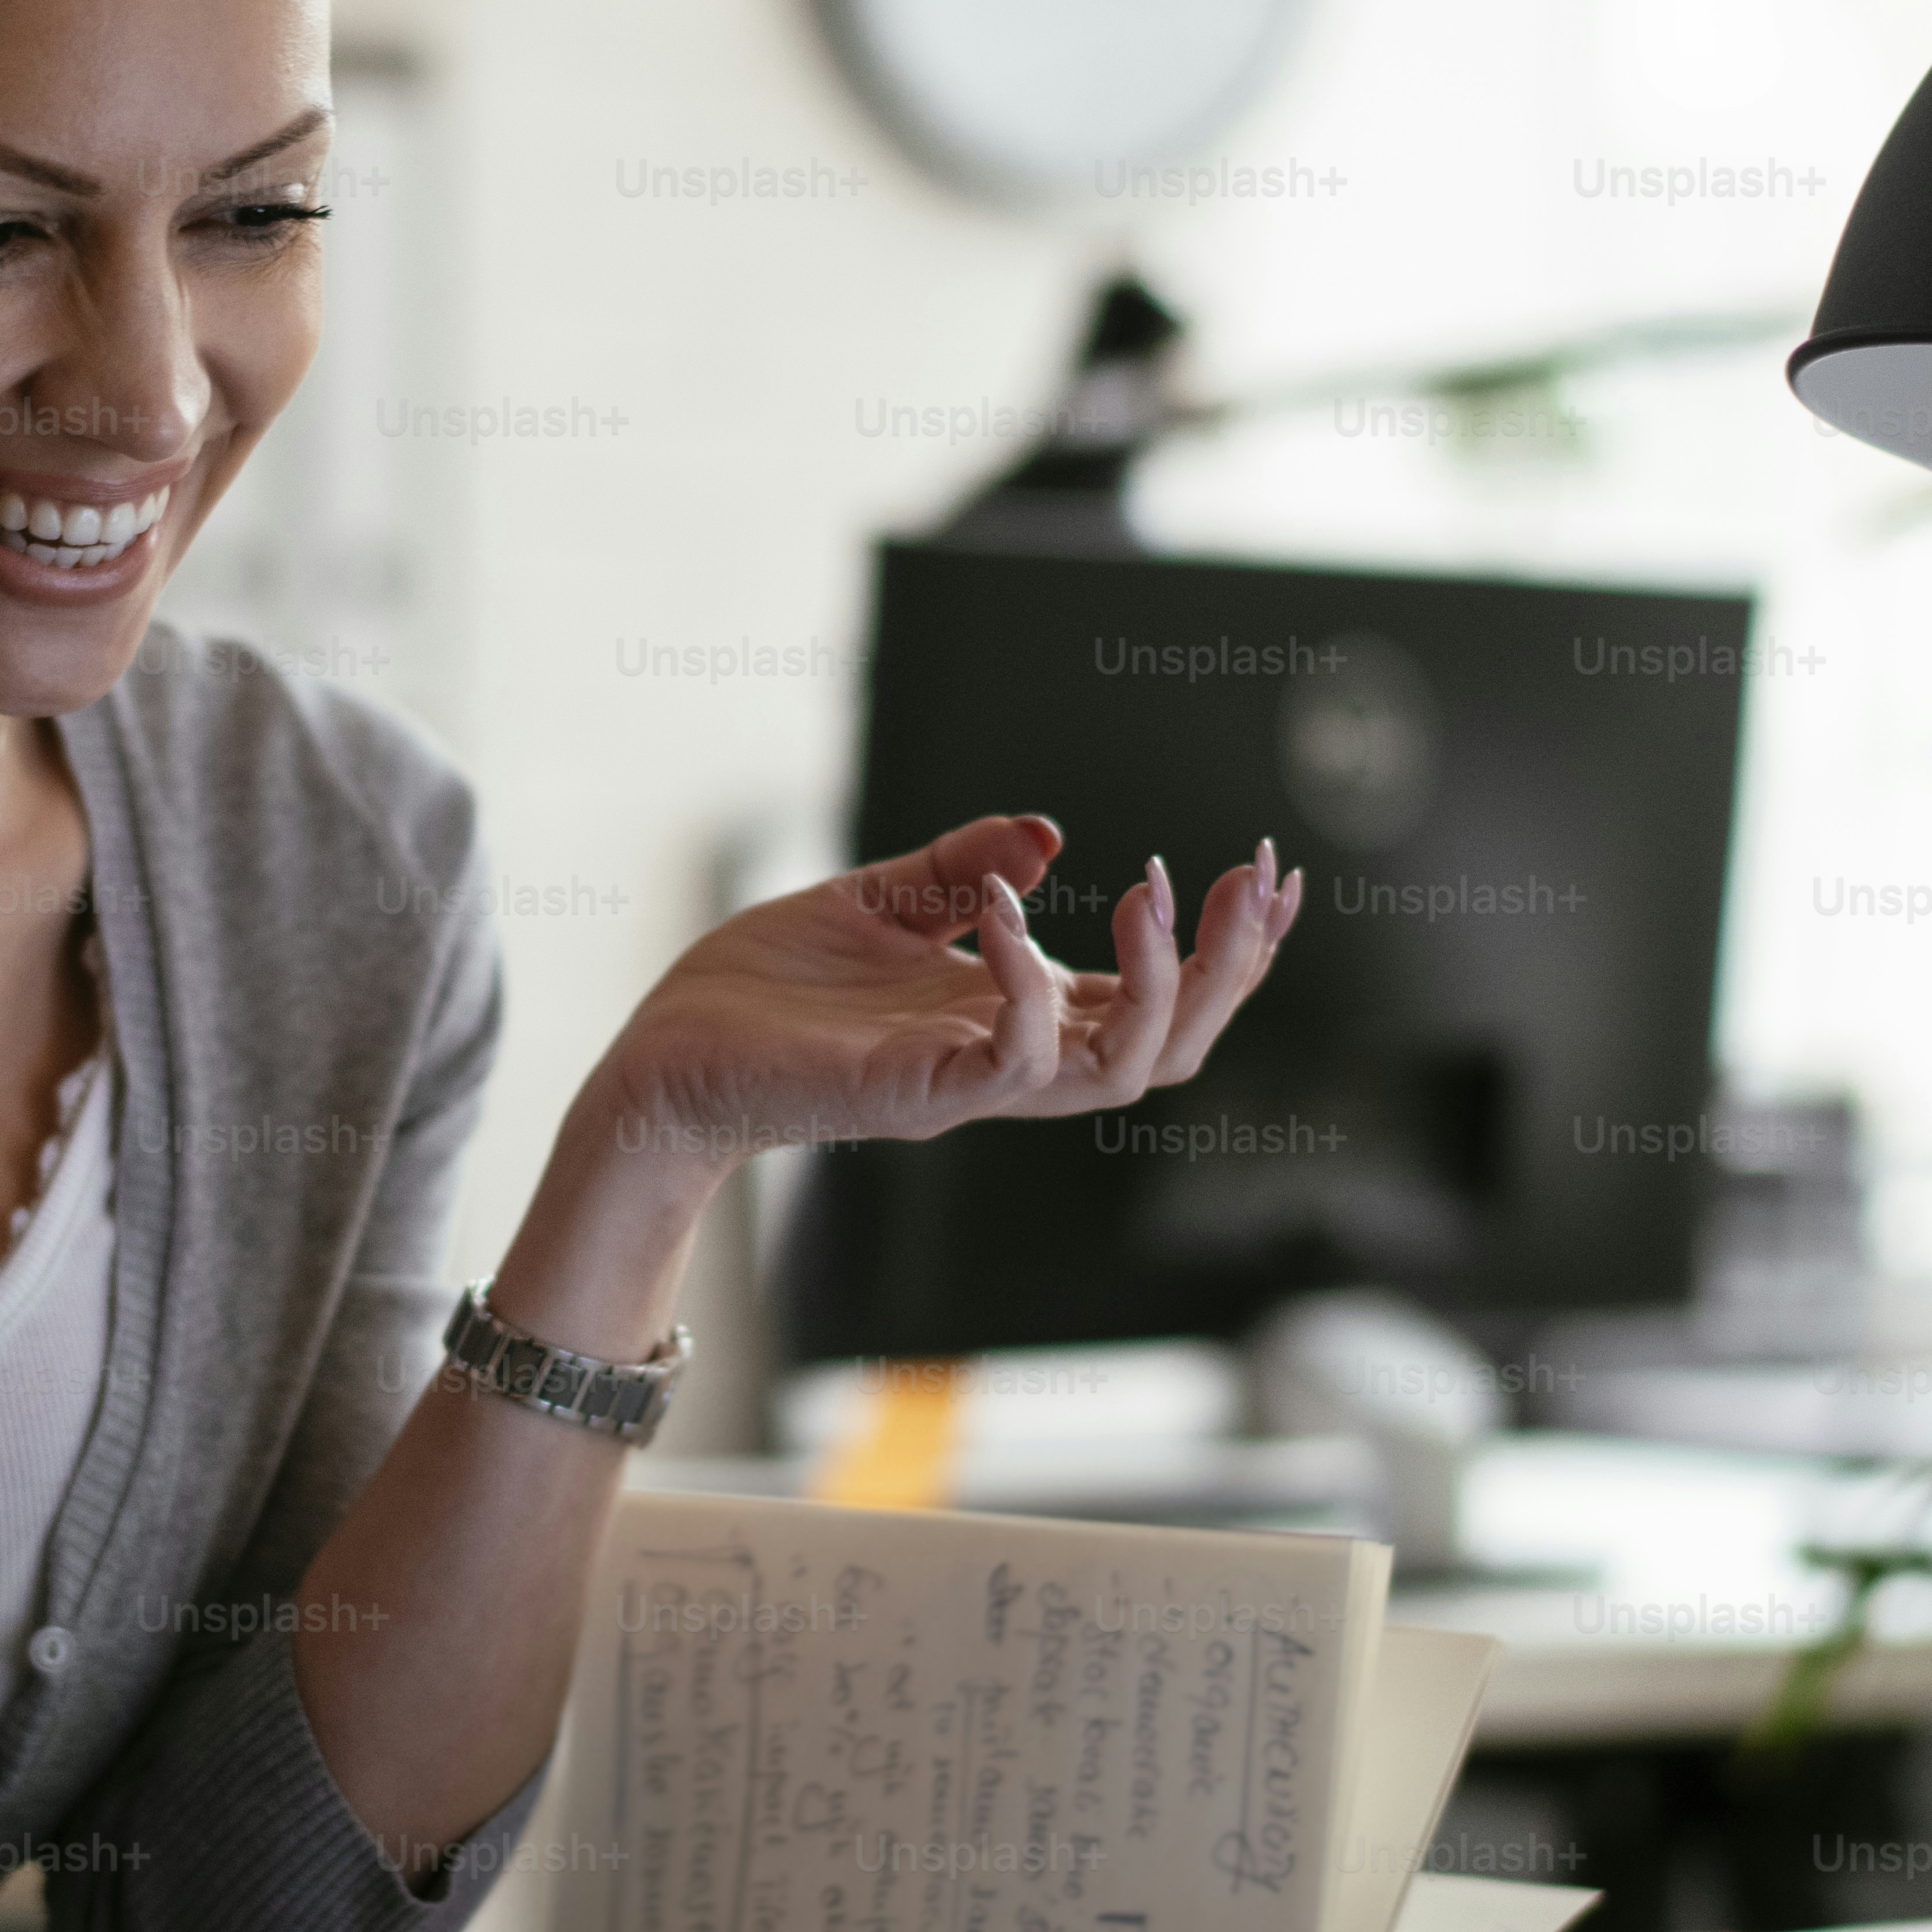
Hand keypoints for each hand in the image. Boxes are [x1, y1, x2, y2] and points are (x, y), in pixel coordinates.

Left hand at [595, 814, 1295, 1171]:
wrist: (664, 1051)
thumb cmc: (766, 990)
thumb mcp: (878, 901)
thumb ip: (963, 867)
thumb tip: (1049, 834)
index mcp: (1014, 1016)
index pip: (1155, 998)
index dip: (1225, 946)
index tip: (1267, 871)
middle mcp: (1009, 1061)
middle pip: (1173, 1045)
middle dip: (1232, 966)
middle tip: (1249, 876)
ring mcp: (967, 1085)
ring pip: (1121, 1070)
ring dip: (1162, 984)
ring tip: (1152, 893)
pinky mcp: (915, 1097)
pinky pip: (1014, 1059)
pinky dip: (1029, 982)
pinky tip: (1005, 909)